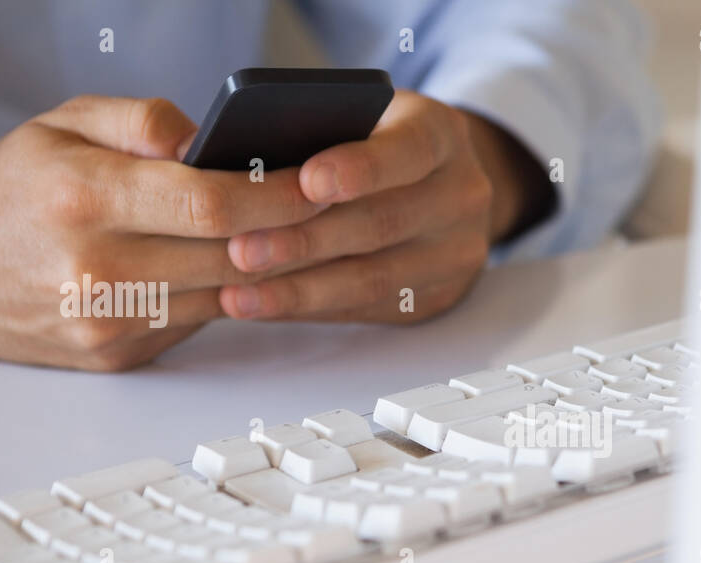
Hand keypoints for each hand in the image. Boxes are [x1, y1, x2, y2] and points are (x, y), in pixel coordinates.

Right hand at [0, 96, 321, 369]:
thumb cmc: (14, 189)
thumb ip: (142, 121)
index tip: (320, 180)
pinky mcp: (118, 356)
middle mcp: (96, 269)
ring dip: (271, 270)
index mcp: (85, 198)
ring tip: (305, 237)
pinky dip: (229, 296)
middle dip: (293, 232)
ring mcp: (107, 323)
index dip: (279, 195)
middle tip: (334, 209)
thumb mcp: (63, 125)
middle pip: (231, 257)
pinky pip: (199, 324)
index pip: (212, 204)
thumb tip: (214, 138)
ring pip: (225, 297)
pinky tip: (249, 270)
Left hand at [220, 90, 553, 323]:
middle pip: (381, 225)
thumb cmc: (379, 142)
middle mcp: (461, 195)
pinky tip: (262, 306)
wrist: (443, 186)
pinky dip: (309, 308)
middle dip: (305, 241)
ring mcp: (455, 253)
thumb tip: (239, 164)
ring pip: (373, 279)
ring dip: (300, 289)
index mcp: (441, 134)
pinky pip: (368, 308)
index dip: (360, 168)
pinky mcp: (437, 297)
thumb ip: (321, 129)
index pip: (408, 150)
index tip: (308, 182)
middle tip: (240, 251)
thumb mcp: (363, 115)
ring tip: (239, 293)